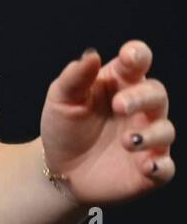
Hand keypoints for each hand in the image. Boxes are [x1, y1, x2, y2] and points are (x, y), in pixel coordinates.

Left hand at [39, 41, 174, 205]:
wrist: (59, 168)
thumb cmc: (63, 126)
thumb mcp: (61, 98)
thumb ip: (76, 76)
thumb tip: (92, 55)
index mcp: (119, 83)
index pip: (138, 61)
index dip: (138, 55)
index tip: (128, 57)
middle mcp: (139, 108)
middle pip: (156, 93)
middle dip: (141, 97)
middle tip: (119, 106)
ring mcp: (147, 138)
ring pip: (165, 130)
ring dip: (150, 134)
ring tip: (126, 141)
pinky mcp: (148, 169)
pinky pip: (165, 167)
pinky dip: (160, 166)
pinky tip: (146, 166)